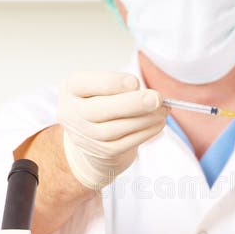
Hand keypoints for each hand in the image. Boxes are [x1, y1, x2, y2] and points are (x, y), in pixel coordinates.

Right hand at [57, 72, 166, 190]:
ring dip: (144, 119)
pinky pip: (126, 143)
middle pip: (99, 110)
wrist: (91, 136)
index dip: (111, 83)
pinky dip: (146, 132)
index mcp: (72, 89)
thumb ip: (119, 85)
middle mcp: (73, 113)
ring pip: (115, 129)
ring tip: (163, 109)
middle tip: (156, 98)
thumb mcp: (101, 86)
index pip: (85, 84)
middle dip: (132, 104)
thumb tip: (149, 94)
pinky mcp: (103, 151)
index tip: (135, 82)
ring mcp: (86, 136)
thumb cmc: (100, 103)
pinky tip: (158, 123)